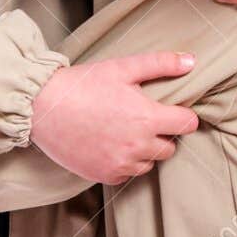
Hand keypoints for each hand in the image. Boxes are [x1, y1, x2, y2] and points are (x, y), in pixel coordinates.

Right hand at [29, 53, 199, 184]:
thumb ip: (161, 64)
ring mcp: (121, 164)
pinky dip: (125, 163)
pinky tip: (112, 145)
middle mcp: (138, 146)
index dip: (184, 116)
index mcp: (147, 118)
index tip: (174, 111)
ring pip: (149, 163)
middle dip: (163, 134)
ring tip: (126, 131)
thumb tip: (192, 61)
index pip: (188, 125)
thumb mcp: (124, 67)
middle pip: (170, 147)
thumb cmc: (85, 84)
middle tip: (144, 119)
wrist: (44, 107)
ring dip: (145, 151)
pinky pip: (128, 174)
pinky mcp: (104, 175)